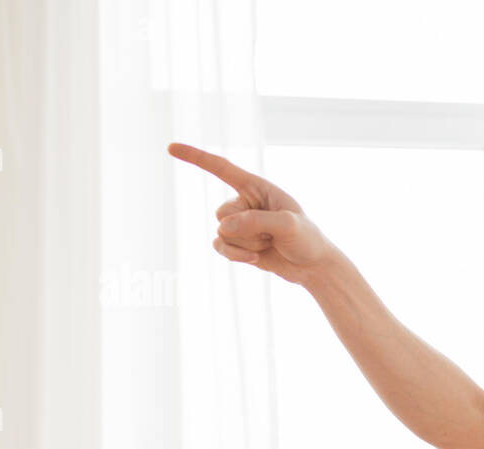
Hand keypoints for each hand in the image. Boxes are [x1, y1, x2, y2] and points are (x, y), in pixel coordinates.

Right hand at [167, 142, 338, 285]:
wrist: (312, 266)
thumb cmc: (306, 239)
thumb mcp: (288, 225)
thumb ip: (256, 222)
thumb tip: (224, 226)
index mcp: (257, 187)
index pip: (221, 169)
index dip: (196, 157)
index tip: (171, 147)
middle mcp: (244, 202)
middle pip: (222, 213)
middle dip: (248, 229)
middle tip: (275, 235)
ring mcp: (239, 223)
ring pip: (222, 232)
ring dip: (247, 243)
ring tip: (271, 244)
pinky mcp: (237, 243)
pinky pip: (220, 247)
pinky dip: (235, 255)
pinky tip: (255, 258)